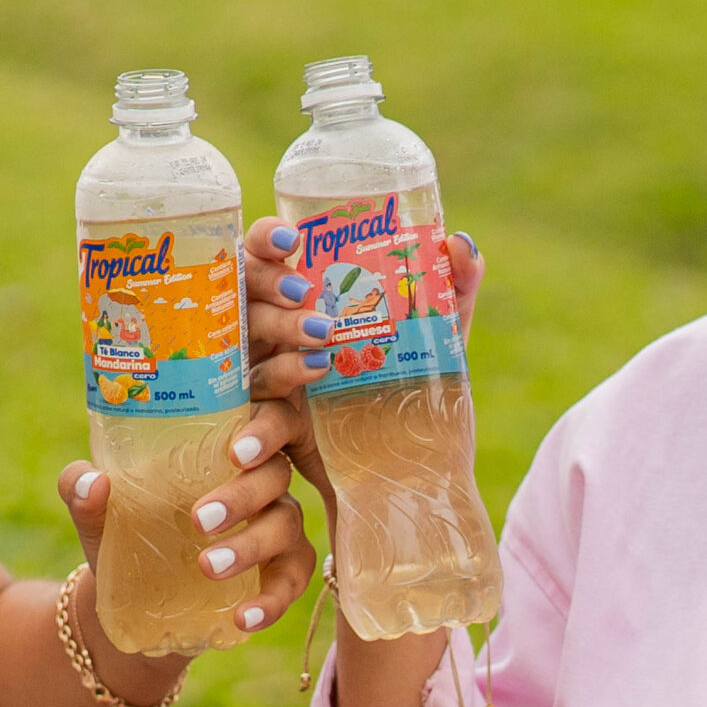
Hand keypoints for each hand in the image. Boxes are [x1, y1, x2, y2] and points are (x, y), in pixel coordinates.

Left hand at [57, 395, 315, 633]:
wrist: (133, 598)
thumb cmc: (126, 531)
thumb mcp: (98, 510)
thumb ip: (82, 487)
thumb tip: (93, 482)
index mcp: (226, 446)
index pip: (265, 417)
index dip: (265, 429)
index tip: (235, 450)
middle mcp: (261, 477)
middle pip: (275, 472)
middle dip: (242, 495)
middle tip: (199, 519)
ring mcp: (278, 522)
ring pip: (286, 524)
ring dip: (250, 545)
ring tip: (206, 567)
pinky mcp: (283, 569)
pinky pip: (294, 578)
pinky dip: (273, 599)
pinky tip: (244, 616)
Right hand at [242, 218, 486, 539]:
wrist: (403, 466)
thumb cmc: (412, 387)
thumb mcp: (438, 339)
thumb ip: (453, 290)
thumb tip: (460, 242)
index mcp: (306, 299)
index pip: (266, 254)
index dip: (266, 239)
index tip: (292, 239)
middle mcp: (275, 330)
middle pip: (246, 289)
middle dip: (269, 282)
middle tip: (306, 290)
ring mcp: (265, 373)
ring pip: (247, 342)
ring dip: (279, 332)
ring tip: (324, 342)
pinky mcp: (270, 419)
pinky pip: (256, 404)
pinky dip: (276, 393)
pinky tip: (315, 374)